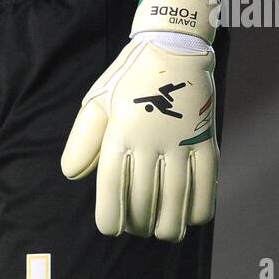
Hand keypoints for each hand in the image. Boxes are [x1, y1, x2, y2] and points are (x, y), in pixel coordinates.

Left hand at [60, 0, 229, 241]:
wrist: (174, 48)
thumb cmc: (129, 77)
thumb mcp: (97, 101)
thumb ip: (82, 140)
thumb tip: (71, 175)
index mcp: (121, 131)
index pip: (112, 187)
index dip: (110, 217)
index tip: (110, 229)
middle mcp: (151, 141)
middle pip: (143, 201)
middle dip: (137, 224)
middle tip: (134, 228)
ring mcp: (182, 143)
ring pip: (175, 201)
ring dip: (167, 225)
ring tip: (160, 231)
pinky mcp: (207, 142)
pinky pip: (206, 187)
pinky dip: (199, 210)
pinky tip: (189, 218)